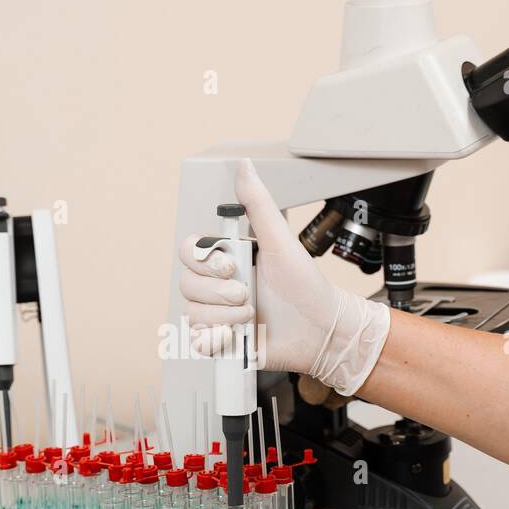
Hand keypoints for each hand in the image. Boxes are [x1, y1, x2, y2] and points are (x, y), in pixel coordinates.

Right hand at [178, 158, 391, 396]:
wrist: (321, 330)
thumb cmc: (305, 285)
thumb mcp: (281, 241)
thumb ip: (258, 204)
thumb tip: (244, 166)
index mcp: (226, 258)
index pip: (189, 252)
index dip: (204, 261)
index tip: (231, 266)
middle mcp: (217, 286)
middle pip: (187, 284)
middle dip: (219, 293)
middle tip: (248, 295)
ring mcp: (217, 314)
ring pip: (192, 314)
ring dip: (223, 317)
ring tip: (251, 316)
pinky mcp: (221, 341)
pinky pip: (198, 341)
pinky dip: (217, 340)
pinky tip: (239, 335)